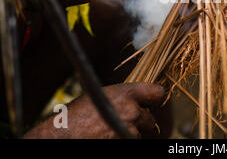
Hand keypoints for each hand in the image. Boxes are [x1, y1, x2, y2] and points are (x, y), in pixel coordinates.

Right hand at [24, 83, 171, 138]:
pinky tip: (108, 138)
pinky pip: (133, 143)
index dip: (155, 99)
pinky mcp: (125, 142)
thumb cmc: (75, 116)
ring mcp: (130, 130)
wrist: (59, 137)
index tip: (152, 103)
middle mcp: (132, 110)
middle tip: (122, 123)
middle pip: (150, 119)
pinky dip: (123, 141)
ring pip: (141, 134)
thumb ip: (123, 96)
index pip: (158, 92)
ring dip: (130, 135)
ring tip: (109, 131)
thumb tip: (139, 99)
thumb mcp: (101, 94)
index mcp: (127, 93)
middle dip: (140, 122)